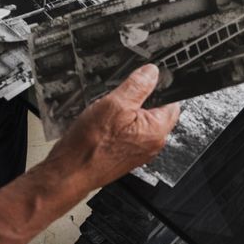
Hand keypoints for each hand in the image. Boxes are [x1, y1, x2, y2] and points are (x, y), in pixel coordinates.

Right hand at [44, 64, 179, 188]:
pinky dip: (118, 124)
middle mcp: (152, 144)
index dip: (159, 86)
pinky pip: (129, 132)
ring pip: (140, 121)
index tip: (144, 79)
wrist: (71, 171)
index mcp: (156, 131)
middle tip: (119, 97)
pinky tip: (102, 124)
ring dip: (126, 112)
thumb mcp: (114, 104)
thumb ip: (137, 86)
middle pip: (155, 111)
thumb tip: (152, 72)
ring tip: (107, 112)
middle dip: (139, 99)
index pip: (172, 101)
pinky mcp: (126, 155)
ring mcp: (139, 151)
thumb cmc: (91, 145)